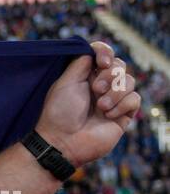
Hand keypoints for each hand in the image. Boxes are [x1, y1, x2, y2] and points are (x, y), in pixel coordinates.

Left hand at [36, 41, 140, 168]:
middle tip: (95, 89)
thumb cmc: (59, 113)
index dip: (106, 53)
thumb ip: (80, 63)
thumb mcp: (65, 82)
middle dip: (110, 75)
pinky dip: (122, 105)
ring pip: (130, 81)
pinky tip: (108, 115)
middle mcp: (101, 86)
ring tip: (101, 106)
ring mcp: (113, 99)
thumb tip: (93, 51)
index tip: (102, 61)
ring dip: (116, 92)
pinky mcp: (123, 114)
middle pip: (120, 65)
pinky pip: (134, 99)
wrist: (63, 142)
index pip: (103, 54)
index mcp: (86, 76)